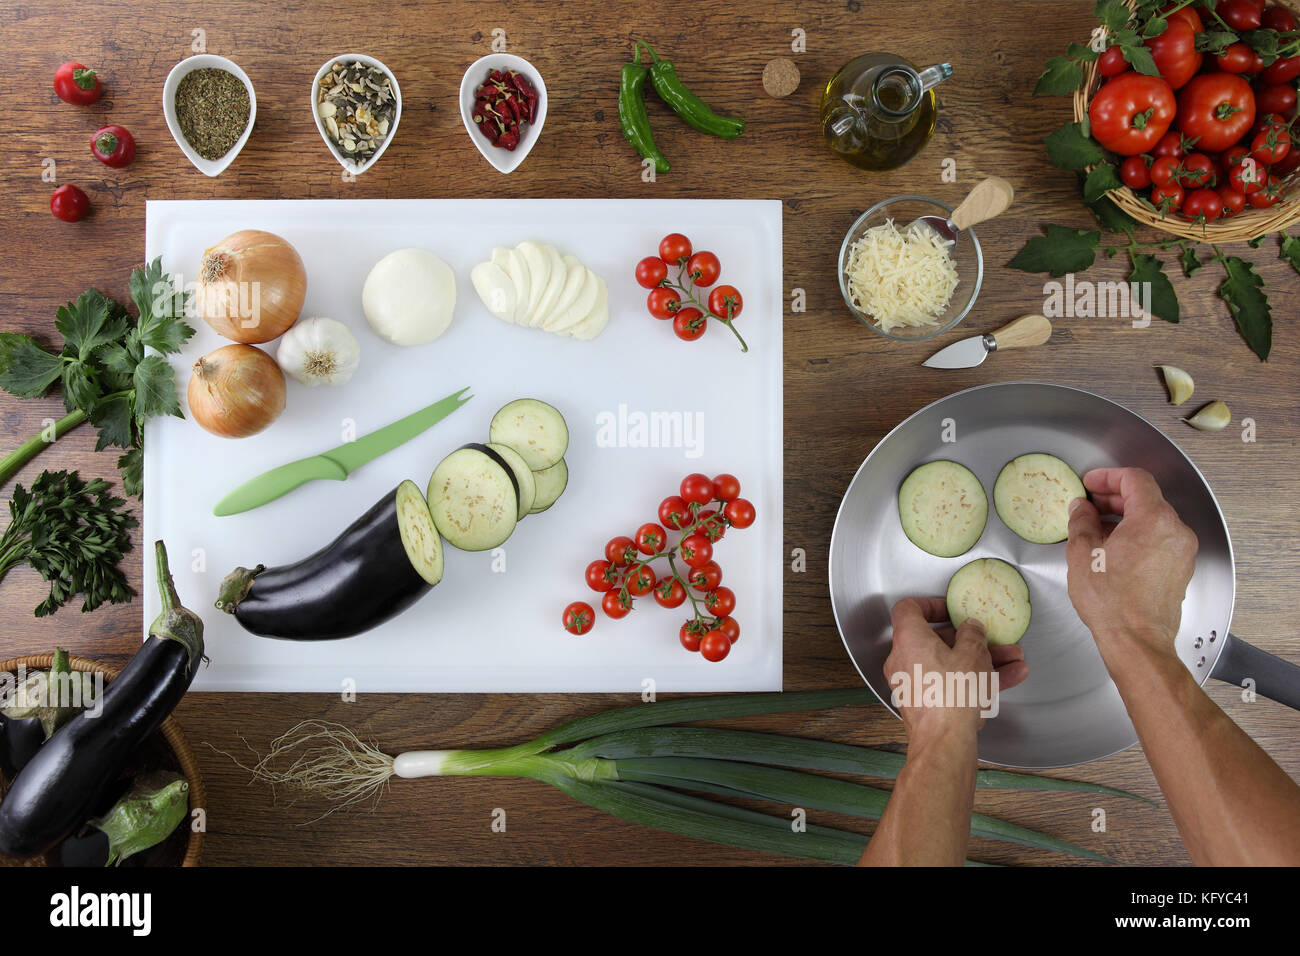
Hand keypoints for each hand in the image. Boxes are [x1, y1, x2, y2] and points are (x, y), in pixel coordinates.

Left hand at [883, 597, 1029, 743]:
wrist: (944, 742)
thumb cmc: (951, 696)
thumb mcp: (972, 654)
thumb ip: (973, 634)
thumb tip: (971, 628)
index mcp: (909, 640)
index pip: (908, 609)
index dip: (930, 604)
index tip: (950, 609)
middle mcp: (905, 660)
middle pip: (937, 640)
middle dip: (971, 639)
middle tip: (992, 638)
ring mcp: (914, 684)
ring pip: (950, 663)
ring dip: (983, 660)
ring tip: (1012, 659)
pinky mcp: (926, 703)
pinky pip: (951, 683)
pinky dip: (975, 679)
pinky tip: (1009, 678)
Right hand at [1066, 467, 1197, 654]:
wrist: (1136, 640)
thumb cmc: (1113, 603)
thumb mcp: (1082, 553)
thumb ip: (1081, 521)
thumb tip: (1081, 509)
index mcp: (1153, 519)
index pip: (1135, 479)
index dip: (1108, 477)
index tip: (1091, 483)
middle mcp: (1175, 531)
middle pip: (1146, 498)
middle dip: (1114, 498)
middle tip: (1089, 504)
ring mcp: (1181, 551)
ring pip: (1153, 519)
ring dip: (1125, 518)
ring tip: (1097, 529)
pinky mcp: (1180, 569)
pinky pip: (1159, 539)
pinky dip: (1138, 535)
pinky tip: (1114, 549)